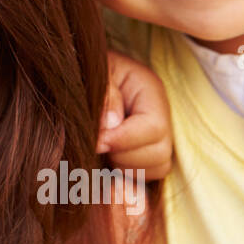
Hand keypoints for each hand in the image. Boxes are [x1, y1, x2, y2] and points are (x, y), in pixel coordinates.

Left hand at [97, 50, 172, 179]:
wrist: (82, 72)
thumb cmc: (85, 69)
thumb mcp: (94, 72)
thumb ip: (104, 95)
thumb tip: (109, 126)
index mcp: (149, 90)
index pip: (153, 127)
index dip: (124, 140)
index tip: (96, 142)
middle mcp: (159, 114)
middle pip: (161, 153)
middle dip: (125, 156)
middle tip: (98, 146)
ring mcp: (156, 134)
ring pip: (158, 167)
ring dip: (127, 167)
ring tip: (103, 151)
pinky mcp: (146, 150)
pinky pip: (148, 175)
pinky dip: (129, 175)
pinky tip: (108, 160)